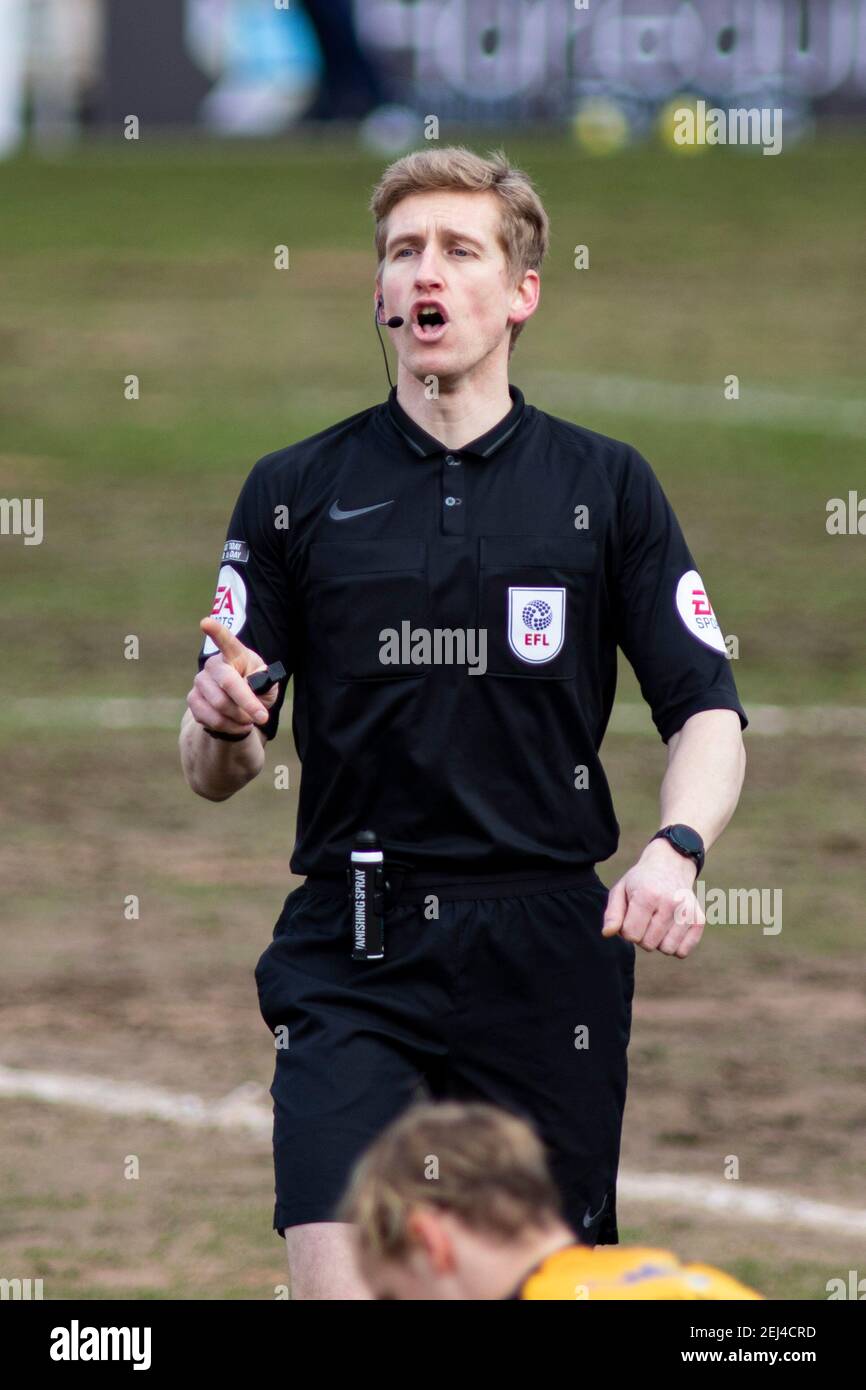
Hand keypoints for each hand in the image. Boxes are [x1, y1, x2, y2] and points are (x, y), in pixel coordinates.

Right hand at [186, 618, 278, 736]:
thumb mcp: (267, 684)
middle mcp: (214, 665)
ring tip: (248, 719)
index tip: (205, 622)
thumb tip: (253, 683)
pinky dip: (229, 727)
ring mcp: (200, 682)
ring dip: (240, 718)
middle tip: (262, 717)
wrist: (239, 709)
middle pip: (228, 684)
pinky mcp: (193, 699)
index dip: (216, 631)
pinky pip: (211, 719)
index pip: (225, 640)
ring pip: (220, 705)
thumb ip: (263, 681)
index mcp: (235, 654)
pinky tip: (236, 724)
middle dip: (248, 703)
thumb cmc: (256, 690)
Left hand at [601, 838, 704, 957]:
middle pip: (648, 944)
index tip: (631, 916)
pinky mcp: (699, 920)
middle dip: (642, 936)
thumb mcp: (621, 890)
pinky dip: (675, 946)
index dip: (626, 929)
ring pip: (666, 949)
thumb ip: (612, 913)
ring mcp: (687, 912)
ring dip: (658, 941)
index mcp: (648, 895)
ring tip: (657, 922)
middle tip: (645, 918)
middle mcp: (671, 904)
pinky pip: (683, 952)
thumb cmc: (641, 880)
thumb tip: (607, 934)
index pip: (631, 934)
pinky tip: (670, 929)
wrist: (671, 863)